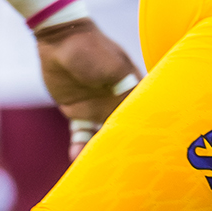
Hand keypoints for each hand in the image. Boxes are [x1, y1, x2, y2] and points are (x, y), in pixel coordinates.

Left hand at [33, 18, 140, 158]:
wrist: (60, 39)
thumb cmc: (93, 50)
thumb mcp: (115, 70)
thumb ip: (127, 94)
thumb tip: (143, 118)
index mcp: (134, 88)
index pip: (145, 114)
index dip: (148, 131)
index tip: (151, 152)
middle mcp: (119, 101)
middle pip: (125, 129)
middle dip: (126, 147)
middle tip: (127, 170)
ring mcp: (99, 108)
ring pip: (104, 135)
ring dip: (101, 150)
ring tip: (98, 169)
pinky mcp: (78, 112)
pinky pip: (81, 134)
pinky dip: (79, 146)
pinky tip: (75, 157)